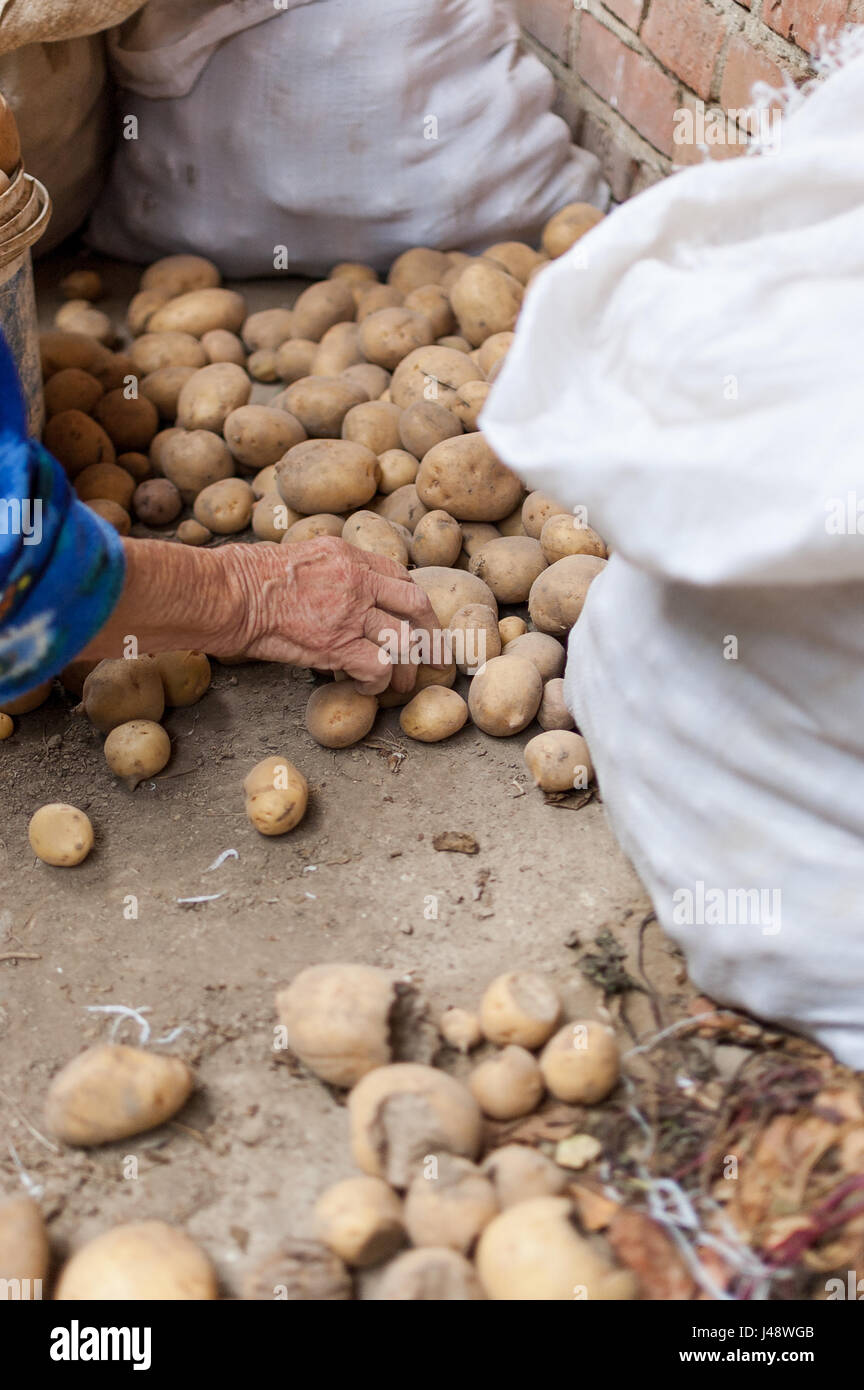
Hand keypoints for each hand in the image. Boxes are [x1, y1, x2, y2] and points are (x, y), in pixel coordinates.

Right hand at [221, 536, 440, 694]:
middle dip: (431, 633)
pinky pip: (377, 667)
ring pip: (403, 641)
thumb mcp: (294, 557)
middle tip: (435, 656)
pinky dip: (377, 683)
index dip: (413, 601)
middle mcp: (356, 580)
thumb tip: (334, 593)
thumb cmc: (245, 577)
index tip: (418, 619)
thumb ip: (324, 571)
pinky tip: (365, 690)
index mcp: (346, 556)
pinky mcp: (336, 644)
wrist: (228, 594)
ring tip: (400, 686)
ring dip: (406, 669)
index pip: (399, 575)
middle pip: (416, 604)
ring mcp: (349, 612)